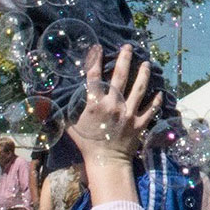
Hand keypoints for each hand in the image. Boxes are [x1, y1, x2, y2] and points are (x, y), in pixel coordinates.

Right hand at [67, 44, 160, 164]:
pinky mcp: (140, 123)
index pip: (94, 76)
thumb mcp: (71, 126)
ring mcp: (129, 113)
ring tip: (146, 63)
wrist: (106, 162)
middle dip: (124, 59)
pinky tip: (160, 92)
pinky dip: (157, 100)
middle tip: (127, 47)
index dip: (95, 60)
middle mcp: (114, 105)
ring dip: (143, 74)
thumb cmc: (87, 143)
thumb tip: (50, 101)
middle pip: (120, 76)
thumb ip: (64, 112)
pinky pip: (151, 108)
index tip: (97, 48)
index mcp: (95, 104)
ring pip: (139, 88)